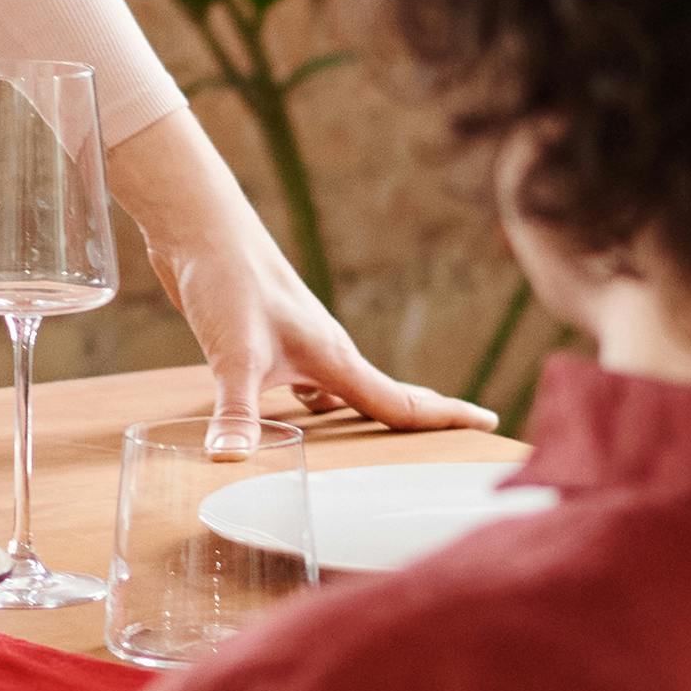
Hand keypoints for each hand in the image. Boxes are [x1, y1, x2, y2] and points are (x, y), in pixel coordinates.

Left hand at [114, 128, 477, 443]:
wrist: (200, 229)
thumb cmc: (228, 282)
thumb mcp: (233, 356)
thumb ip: (237, 413)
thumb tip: (230, 461)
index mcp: (334, 360)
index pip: (401, 403)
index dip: (446, 418)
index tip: (491, 425)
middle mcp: (326, 354)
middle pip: (386, 396)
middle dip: (424, 418)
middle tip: (463, 436)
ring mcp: (300, 346)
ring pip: (346, 392)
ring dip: (369, 416)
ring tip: (388, 443)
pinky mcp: (269, 342)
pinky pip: (310, 385)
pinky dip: (320, 407)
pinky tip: (305, 419)